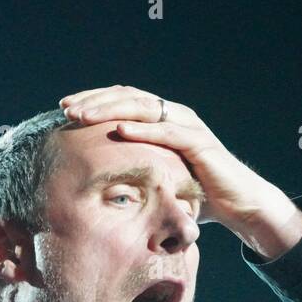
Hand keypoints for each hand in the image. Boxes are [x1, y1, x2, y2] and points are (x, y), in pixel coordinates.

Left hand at [59, 85, 301, 259]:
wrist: (237, 204)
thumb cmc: (195, 194)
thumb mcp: (156, 178)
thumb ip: (132, 171)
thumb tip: (95, 183)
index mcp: (161, 119)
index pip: (122, 100)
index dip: (93, 100)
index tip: (64, 107)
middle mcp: (174, 115)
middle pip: (128, 97)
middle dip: (95, 101)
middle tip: (66, 108)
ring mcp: (188, 126)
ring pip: (144, 108)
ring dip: (110, 110)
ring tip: (83, 116)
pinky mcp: (200, 143)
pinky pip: (168, 132)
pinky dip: (143, 130)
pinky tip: (119, 130)